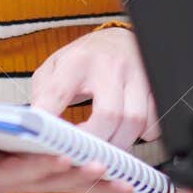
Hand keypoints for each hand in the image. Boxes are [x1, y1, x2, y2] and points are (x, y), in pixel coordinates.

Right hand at [0, 118, 132, 192]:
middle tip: (73, 159)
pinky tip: (123, 180)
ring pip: (56, 181)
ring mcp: (20, 181)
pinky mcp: (33, 180)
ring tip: (116, 174)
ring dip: (86, 178)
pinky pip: (68, 182)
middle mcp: (0, 179)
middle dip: (51, 166)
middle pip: (27, 172)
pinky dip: (94, 180)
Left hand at [30, 26, 159, 148]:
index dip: (50, 118)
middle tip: (84, 154)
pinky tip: (127, 134)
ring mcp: (136, 75)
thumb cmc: (83, 58)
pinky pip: (155, 121)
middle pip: (108, 115)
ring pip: (134, 121)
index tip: (46, 138)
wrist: (117, 39)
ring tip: (105, 149)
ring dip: (119, 143)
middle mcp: (109, 66)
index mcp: (78, 60)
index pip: (59, 93)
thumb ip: (43, 94)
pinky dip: (143, 135)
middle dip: (96, 142)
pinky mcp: (154, 87)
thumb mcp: (55, 66)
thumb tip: (37, 126)